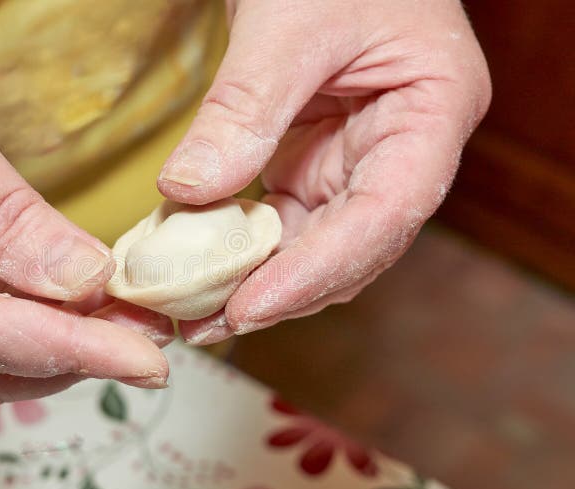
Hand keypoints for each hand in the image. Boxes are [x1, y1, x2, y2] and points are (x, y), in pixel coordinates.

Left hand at [159, 0, 490, 342]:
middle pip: (350, 247)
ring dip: (254, 279)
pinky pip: (281, 218)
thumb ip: (245, 107)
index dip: (319, 270)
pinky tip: (198, 264)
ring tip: (192, 309)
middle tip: (205, 324)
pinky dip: (240, 245)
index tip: (250, 307)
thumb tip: (190, 193)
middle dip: (279, 292)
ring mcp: (356, 160)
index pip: (386, 214)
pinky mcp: (314, 161)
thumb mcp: (290, 22)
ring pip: (312, 243)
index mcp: (432, 113)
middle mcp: (401, 151)